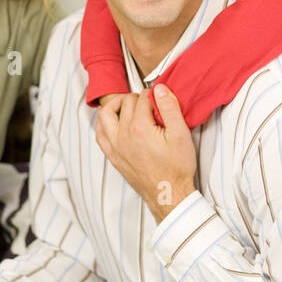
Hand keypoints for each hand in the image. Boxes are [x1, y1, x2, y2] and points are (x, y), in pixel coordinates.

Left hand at [94, 83, 196, 221]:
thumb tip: (160, 87)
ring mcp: (114, 147)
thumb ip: (170, 107)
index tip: (161, 100)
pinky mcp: (112, 156)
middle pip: (125, 103)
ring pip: (105, 114)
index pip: (142, 98)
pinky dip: (105, 122)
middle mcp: (122, 136)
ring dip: (116, 105)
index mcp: (139, 128)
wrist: (168, 194)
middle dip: (137, 98)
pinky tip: (116, 122)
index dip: (153, 95)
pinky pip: (100, 133)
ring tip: (130, 106)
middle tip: (150, 104)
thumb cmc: (177, 167)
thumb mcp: (181, 134)